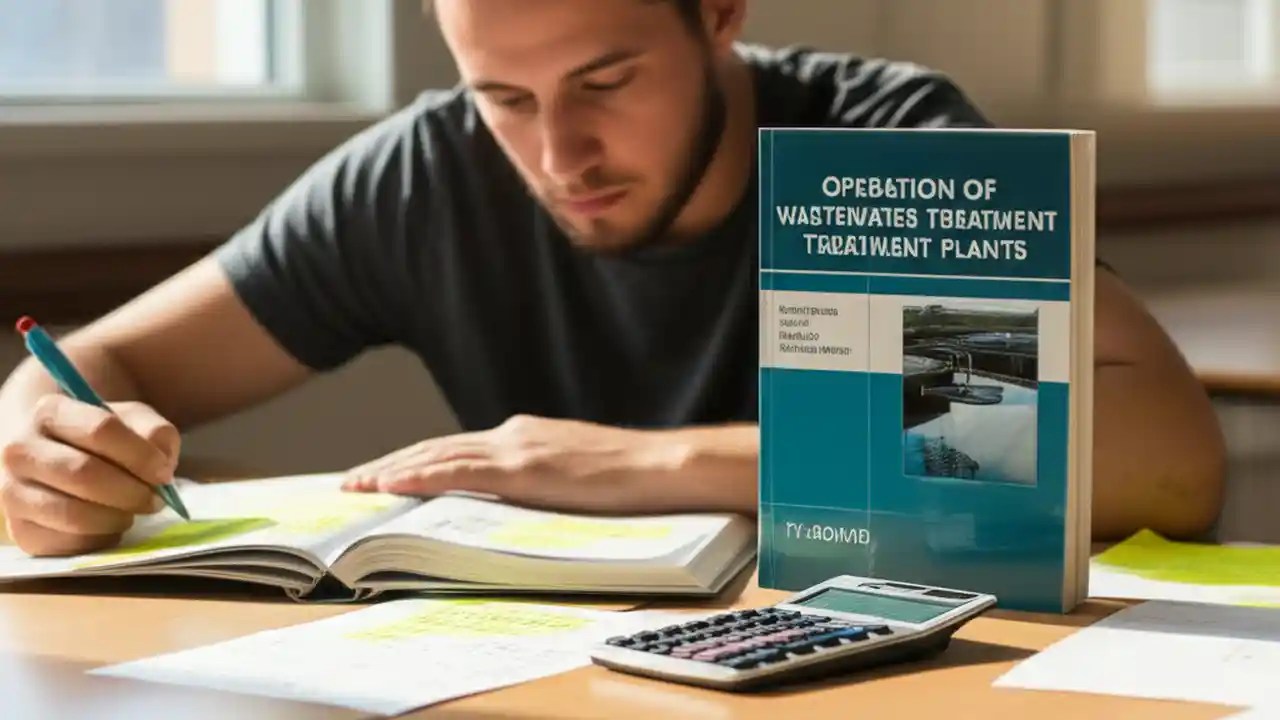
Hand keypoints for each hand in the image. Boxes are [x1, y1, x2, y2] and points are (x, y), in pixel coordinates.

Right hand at [1, 396, 179, 556]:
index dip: (140, 455)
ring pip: (72, 513)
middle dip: (131, 491)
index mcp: (50, 412)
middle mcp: (20, 450)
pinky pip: (67, 543)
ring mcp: (12, 493)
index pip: (100, 429)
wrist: (60, 464)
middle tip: (155, 500)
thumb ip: (155, 434)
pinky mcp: (20, 532)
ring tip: (132, 512)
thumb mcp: (134, 423)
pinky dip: (99, 539)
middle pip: (83, 472)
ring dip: (116, 518)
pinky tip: (109, 526)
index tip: (164, 472)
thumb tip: (161, 462)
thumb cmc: (104, 441)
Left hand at [342, 414, 681, 512]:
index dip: (412, 461)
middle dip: (389, 465)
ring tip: (358, 486)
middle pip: (436, 448)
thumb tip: (509, 498)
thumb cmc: (626, 476)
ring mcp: (519, 449)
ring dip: (394, 471)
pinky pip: (463, 473)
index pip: (454, 448)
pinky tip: (394, 485)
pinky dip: (422, 477)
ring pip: (440, 457)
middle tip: (350, 482)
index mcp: (523, 436)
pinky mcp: (527, 470)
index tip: (379, 475)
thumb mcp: (570, 472)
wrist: (662, 466)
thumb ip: (535, 478)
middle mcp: (513, 434)